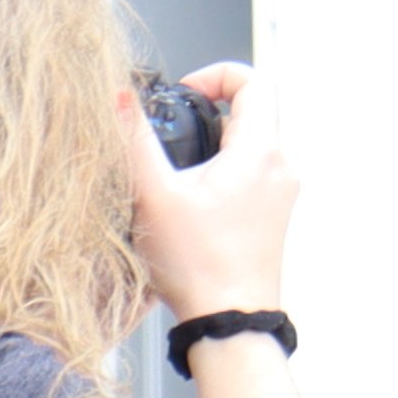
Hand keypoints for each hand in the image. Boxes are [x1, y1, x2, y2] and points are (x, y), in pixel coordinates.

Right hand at [124, 65, 294, 323]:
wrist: (228, 323)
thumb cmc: (197, 266)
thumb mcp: (154, 195)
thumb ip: (133, 140)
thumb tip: (118, 96)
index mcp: (259, 151)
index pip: (253, 82)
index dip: (217, 75)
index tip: (186, 94)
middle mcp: (279, 169)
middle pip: (248, 116)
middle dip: (206, 119)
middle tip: (171, 142)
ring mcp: (280, 196)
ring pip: (247, 150)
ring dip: (211, 152)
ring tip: (175, 179)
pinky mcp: (272, 219)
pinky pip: (249, 180)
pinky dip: (221, 179)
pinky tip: (189, 207)